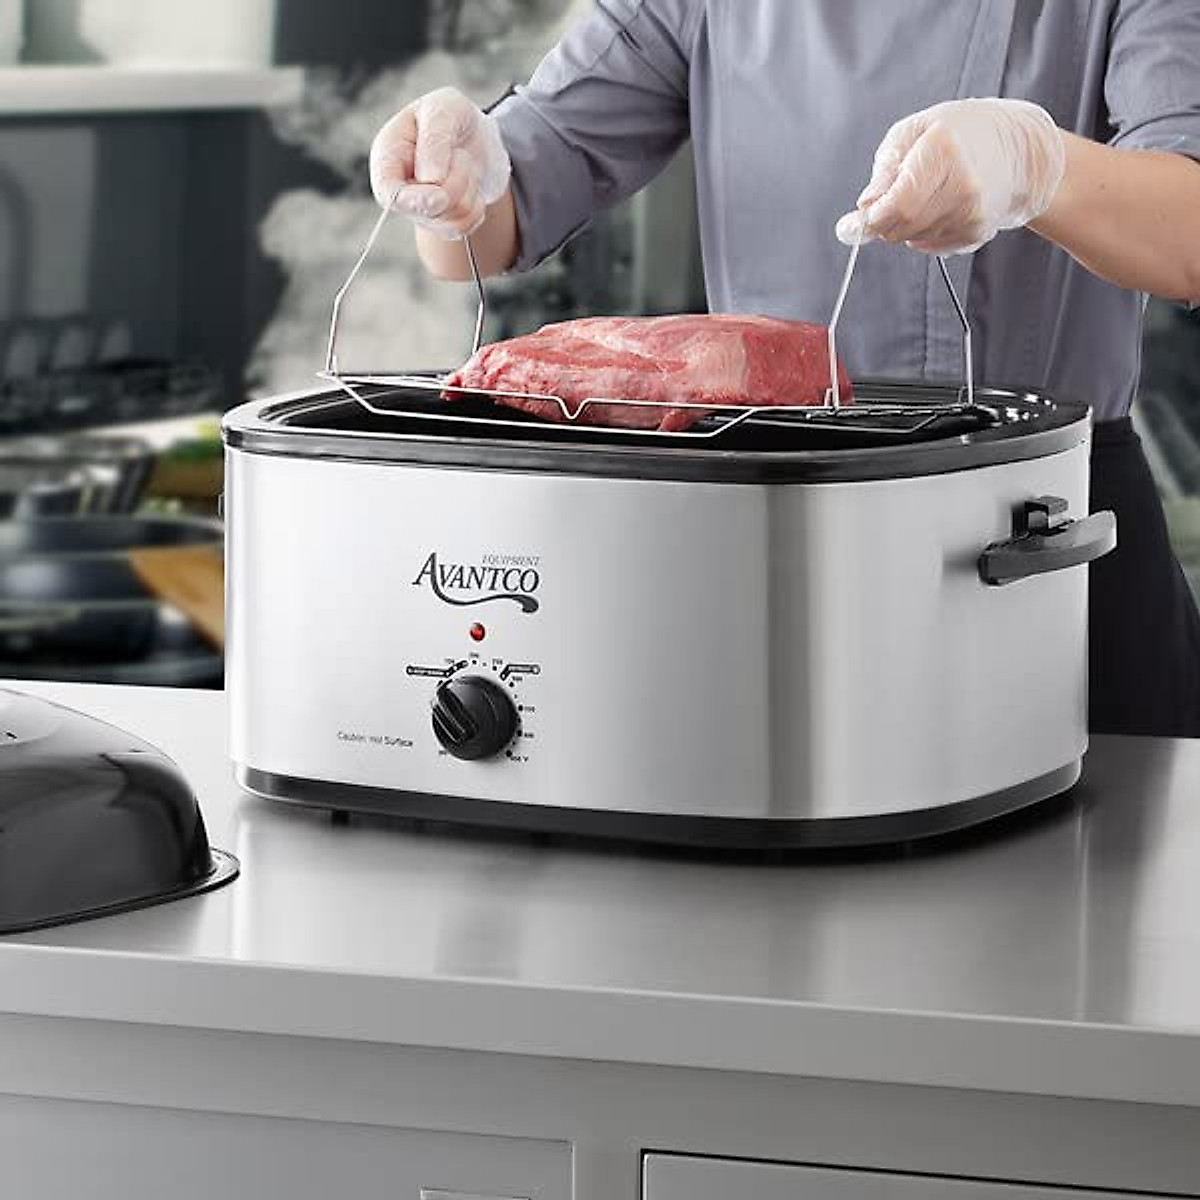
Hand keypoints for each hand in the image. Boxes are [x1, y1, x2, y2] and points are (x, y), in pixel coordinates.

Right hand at [369, 86, 510, 239]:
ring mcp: (420, 211)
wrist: (473, 134)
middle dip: (455, 182)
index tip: (440, 196)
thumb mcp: (443, 109)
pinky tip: (471, 184)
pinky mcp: (441, 224)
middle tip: (460, 154)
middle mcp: (400, 189)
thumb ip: (434, 139)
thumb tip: (431, 178)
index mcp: (388, 156)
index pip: (388, 193)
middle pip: (427, 209)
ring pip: (451, 219)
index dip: (414, 201)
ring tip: (464, 164)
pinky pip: (465, 227)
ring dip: (469, 188)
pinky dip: (477, 205)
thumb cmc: (451, 117)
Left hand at [836, 98, 1065, 254]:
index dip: (871, 219)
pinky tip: (942, 206)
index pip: (898, 204)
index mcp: (944, 150)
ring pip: (914, 238)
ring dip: (906, 225)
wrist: (1016, 149)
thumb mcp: (911, 133)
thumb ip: (883, 173)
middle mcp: (965, 185)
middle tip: (891, 200)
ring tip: (927, 194)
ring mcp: (974, 212)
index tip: (853, 225)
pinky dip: (925, 232)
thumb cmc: (957, 133)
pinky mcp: (978, 233)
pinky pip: (931, 245)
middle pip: (903, 226)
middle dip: (886, 220)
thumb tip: (862, 211)